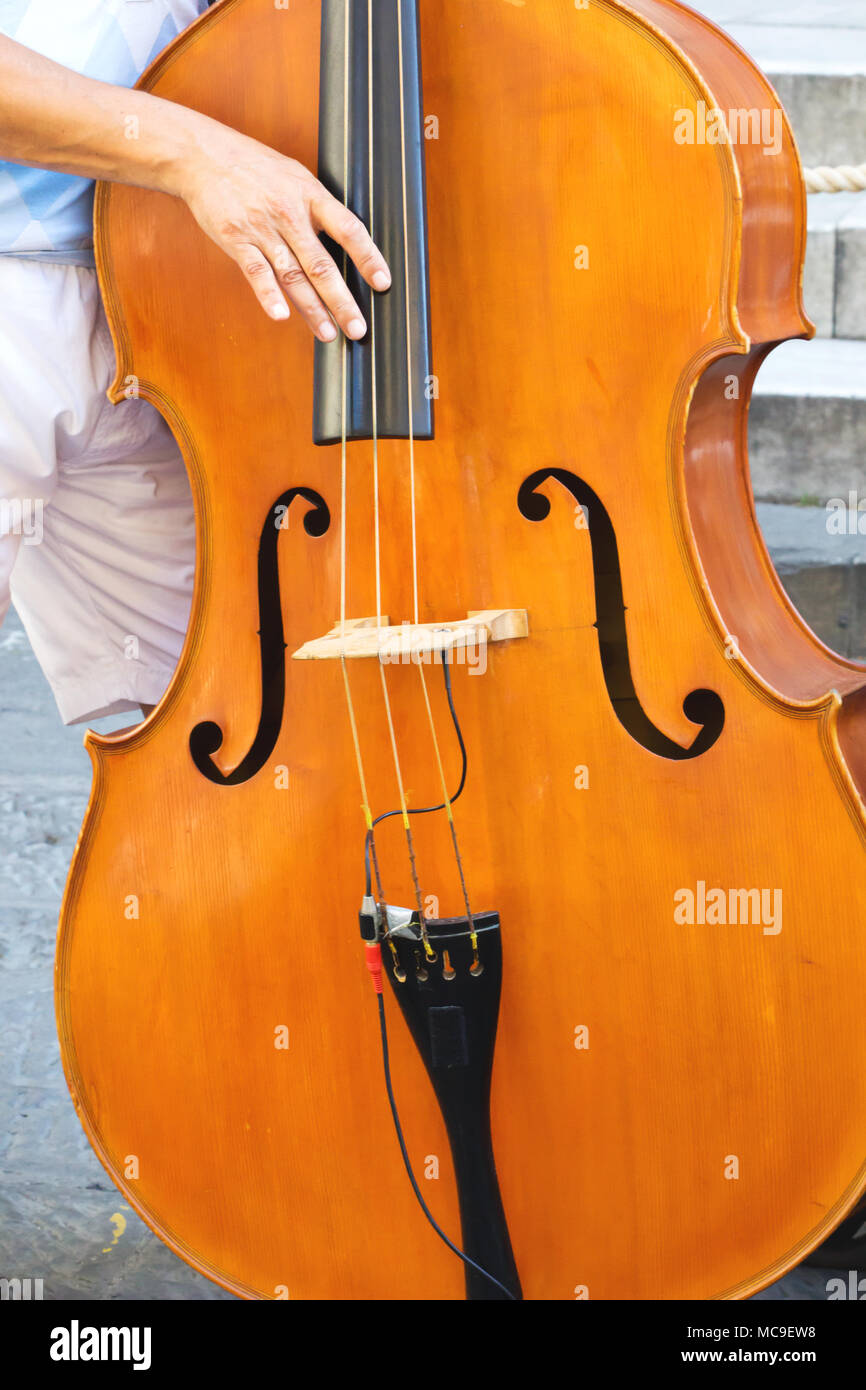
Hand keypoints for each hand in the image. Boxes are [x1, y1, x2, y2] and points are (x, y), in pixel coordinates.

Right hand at [178, 128, 389, 338]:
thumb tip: (348, 241)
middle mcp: (290, 214)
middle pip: (322, 265)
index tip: (383, 283)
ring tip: (329, 334)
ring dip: (312, 309)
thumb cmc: (255, 168)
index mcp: (311, 195)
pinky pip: (256, 272)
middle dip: (342, 301)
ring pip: (292, 275)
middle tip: (358, 329)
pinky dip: (268, 295)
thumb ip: (319, 208)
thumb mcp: (295, 177)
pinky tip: (281, 316)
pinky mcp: (236, 239)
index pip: (348, 229)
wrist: (203, 154)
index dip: (368, 257)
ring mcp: (262, 228)